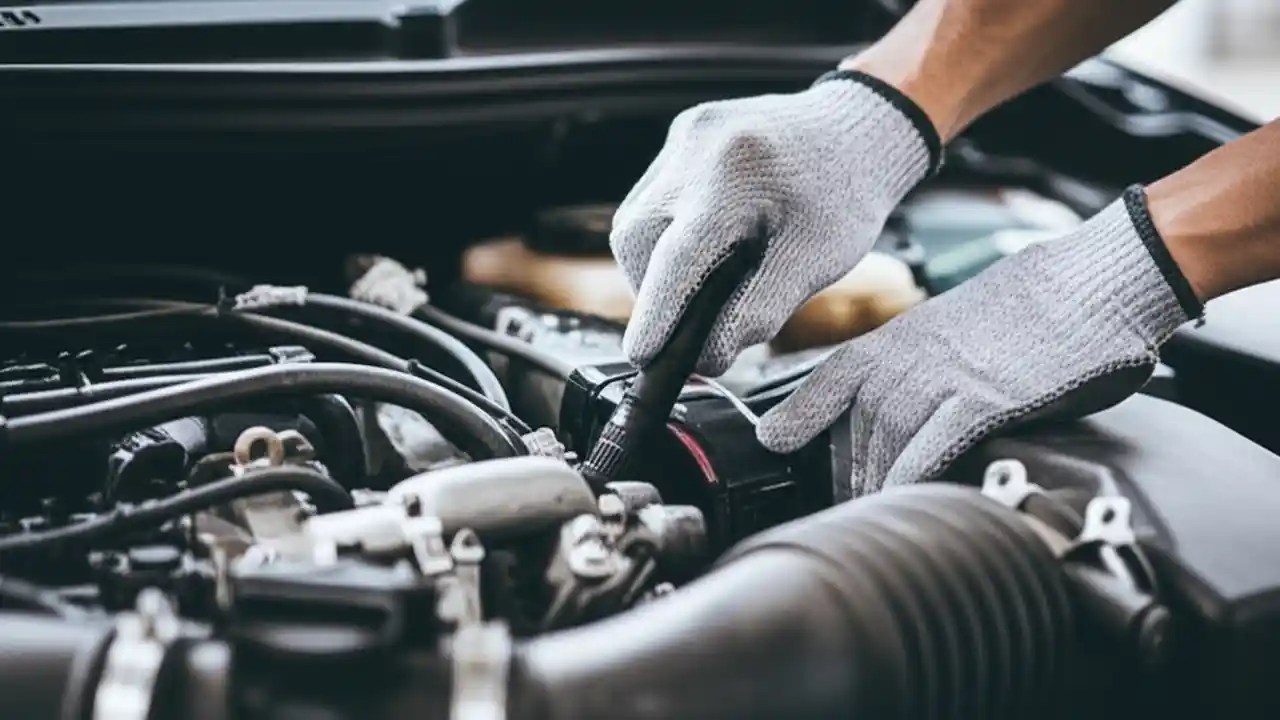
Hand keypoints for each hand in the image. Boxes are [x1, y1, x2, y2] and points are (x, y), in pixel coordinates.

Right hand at [612, 71, 939, 374]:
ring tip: (695, 285)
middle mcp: (698, 147)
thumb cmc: (846, 197)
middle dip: (649, 290)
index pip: (676, 259)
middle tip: (677, 325)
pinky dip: (665, 234)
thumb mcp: (814, 263)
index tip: (643, 357)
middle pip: (635, 237)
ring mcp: (685, 136)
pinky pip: (652, 196)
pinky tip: (702, 247)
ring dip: (653, 263)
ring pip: (635, 217)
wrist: (862, 129)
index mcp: (735, 178)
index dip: (655, 315)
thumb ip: (756, 313)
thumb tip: (705, 355)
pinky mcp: (683, 134)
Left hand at [757, 187, 1202, 496]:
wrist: (1096, 278)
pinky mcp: (986, 397)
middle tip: (847, 503)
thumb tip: (913, 405)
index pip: (831, 376)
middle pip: (856, 420)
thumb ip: (928, 362)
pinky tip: (909, 501)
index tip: (774, 441)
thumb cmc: (1039, 308)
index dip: (798, 412)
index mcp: (904, 334)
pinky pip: (933, 446)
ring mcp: (946, 374)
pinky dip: (913, 477)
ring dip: (874, 481)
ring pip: (885, 437)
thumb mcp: (963, 325)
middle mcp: (913, 353)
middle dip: (845, 468)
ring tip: (874, 513)